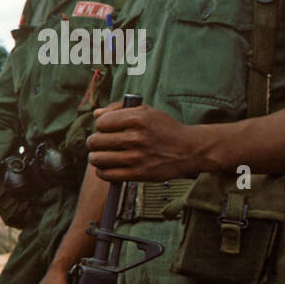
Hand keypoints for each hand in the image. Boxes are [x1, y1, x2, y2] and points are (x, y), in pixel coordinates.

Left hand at [87, 102, 204, 181]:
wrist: (189, 149)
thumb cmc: (165, 128)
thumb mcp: (146, 111)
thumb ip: (119, 109)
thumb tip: (96, 114)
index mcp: (137, 118)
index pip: (101, 123)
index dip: (102, 125)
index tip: (109, 129)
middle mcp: (136, 138)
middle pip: (94, 141)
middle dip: (96, 141)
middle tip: (103, 143)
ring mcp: (136, 157)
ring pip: (96, 159)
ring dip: (96, 156)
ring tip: (104, 154)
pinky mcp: (137, 174)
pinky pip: (105, 174)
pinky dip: (102, 171)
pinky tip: (109, 166)